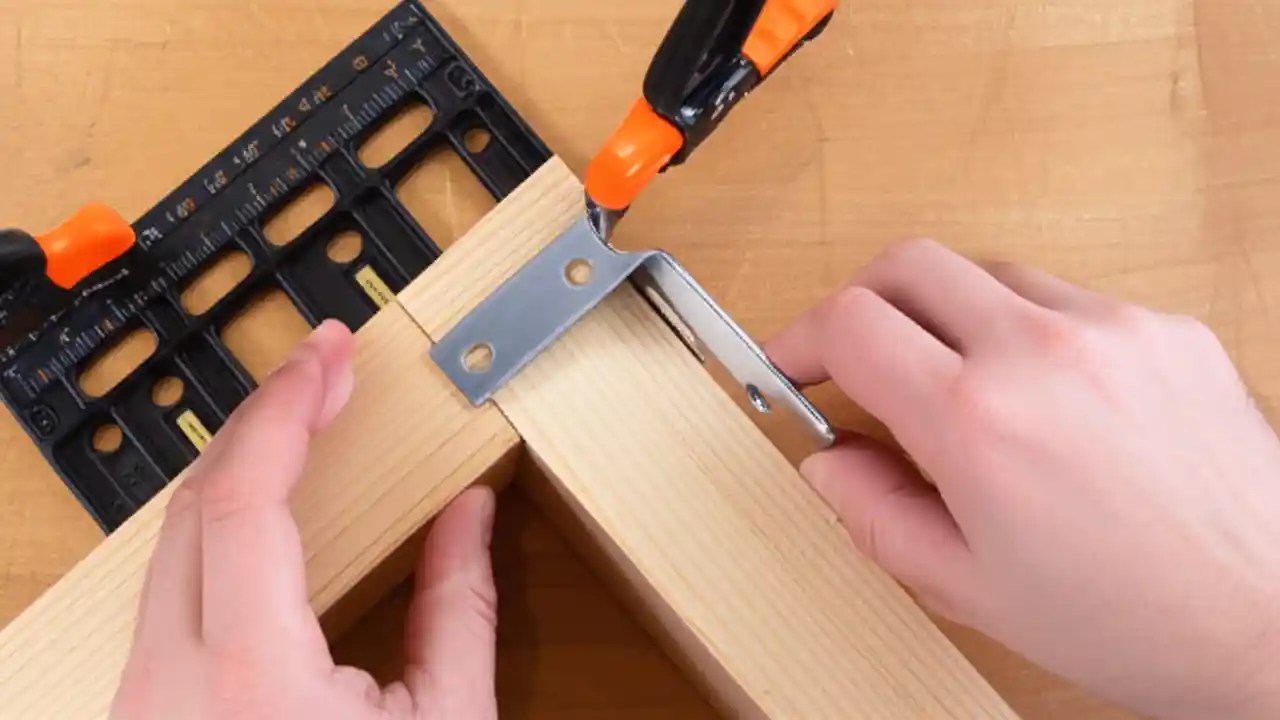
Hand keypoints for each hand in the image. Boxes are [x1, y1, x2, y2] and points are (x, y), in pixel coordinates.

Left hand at [111, 321, 498, 719]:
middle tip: (327, 367)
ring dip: (238, 460)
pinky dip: (219, 517)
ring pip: (170, 535)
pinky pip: (169, 580)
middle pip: (195, 501)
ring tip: (303, 414)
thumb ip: (458, 609)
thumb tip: (469, 514)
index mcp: (252, 676)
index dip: (286, 409)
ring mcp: (145, 692)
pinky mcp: (146, 702)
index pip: (242, 499)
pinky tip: (264, 492)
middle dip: (265, 415)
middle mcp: (172, 682)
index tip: (326, 356)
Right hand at [769, 240, 1279, 718]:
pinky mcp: (1167, 328)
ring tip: (962, 388)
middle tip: (856, 356)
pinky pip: (1066, 299)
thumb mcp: (970, 587)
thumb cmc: (1136, 619)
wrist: (1274, 620)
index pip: (850, 322)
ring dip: (949, 316)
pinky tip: (1046, 398)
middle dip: (861, 303)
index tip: (795, 363)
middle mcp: (1043, 353)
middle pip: (907, 263)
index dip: (800, 337)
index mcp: (979, 423)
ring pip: (987, 273)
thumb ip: (875, 514)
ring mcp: (1113, 329)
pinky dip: (1030, 333)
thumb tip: (830, 462)